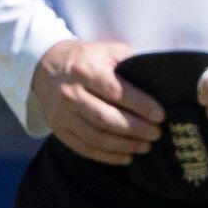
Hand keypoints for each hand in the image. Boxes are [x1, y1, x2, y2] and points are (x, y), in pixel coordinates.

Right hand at [33, 39, 160, 163]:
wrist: (46, 66)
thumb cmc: (86, 59)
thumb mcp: (107, 51)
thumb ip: (131, 62)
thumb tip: (161, 79)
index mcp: (85, 71)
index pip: (115, 92)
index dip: (140, 105)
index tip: (160, 115)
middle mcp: (71, 94)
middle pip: (105, 118)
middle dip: (135, 129)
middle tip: (156, 134)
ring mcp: (62, 114)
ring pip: (95, 137)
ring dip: (124, 145)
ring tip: (145, 146)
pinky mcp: (58, 130)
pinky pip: (84, 148)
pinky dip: (107, 156)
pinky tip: (127, 156)